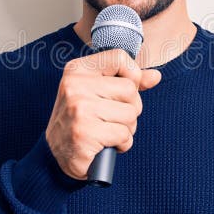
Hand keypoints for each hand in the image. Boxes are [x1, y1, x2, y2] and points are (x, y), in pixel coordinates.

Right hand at [45, 49, 162, 179]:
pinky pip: (124, 135)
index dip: (132, 76)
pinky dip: (122, 144)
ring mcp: (79, 109)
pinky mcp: (84, 133)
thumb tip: (155, 76)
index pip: (119, 57)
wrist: (58, 155)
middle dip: (130, 109)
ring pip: (130, 114)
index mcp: (78, 70)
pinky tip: (106, 145)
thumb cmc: (83, 121)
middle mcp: (75, 85)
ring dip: (126, 129)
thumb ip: (128, 82)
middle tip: (111, 119)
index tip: (121, 93)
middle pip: (130, 90)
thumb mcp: (100, 94)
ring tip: (107, 132)